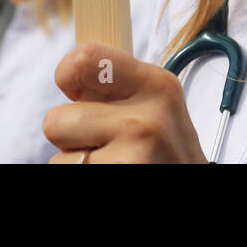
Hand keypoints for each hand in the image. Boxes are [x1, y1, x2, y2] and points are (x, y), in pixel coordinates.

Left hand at [45, 43, 207, 163]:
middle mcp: (147, 118)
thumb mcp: (153, 105)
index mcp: (155, 84)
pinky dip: (83, 178)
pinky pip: (66, 175)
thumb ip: (115, 86)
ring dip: (76, 163)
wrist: (190, 188)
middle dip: (69, 138)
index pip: (84, 58)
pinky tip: (112, 172)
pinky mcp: (122, 176)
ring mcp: (134, 155)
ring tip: (112, 162)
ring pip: (58, 159)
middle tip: (103, 144)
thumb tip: (69, 74)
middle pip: (56, 120)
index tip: (76, 95)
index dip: (66, 75)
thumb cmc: (163, 149)